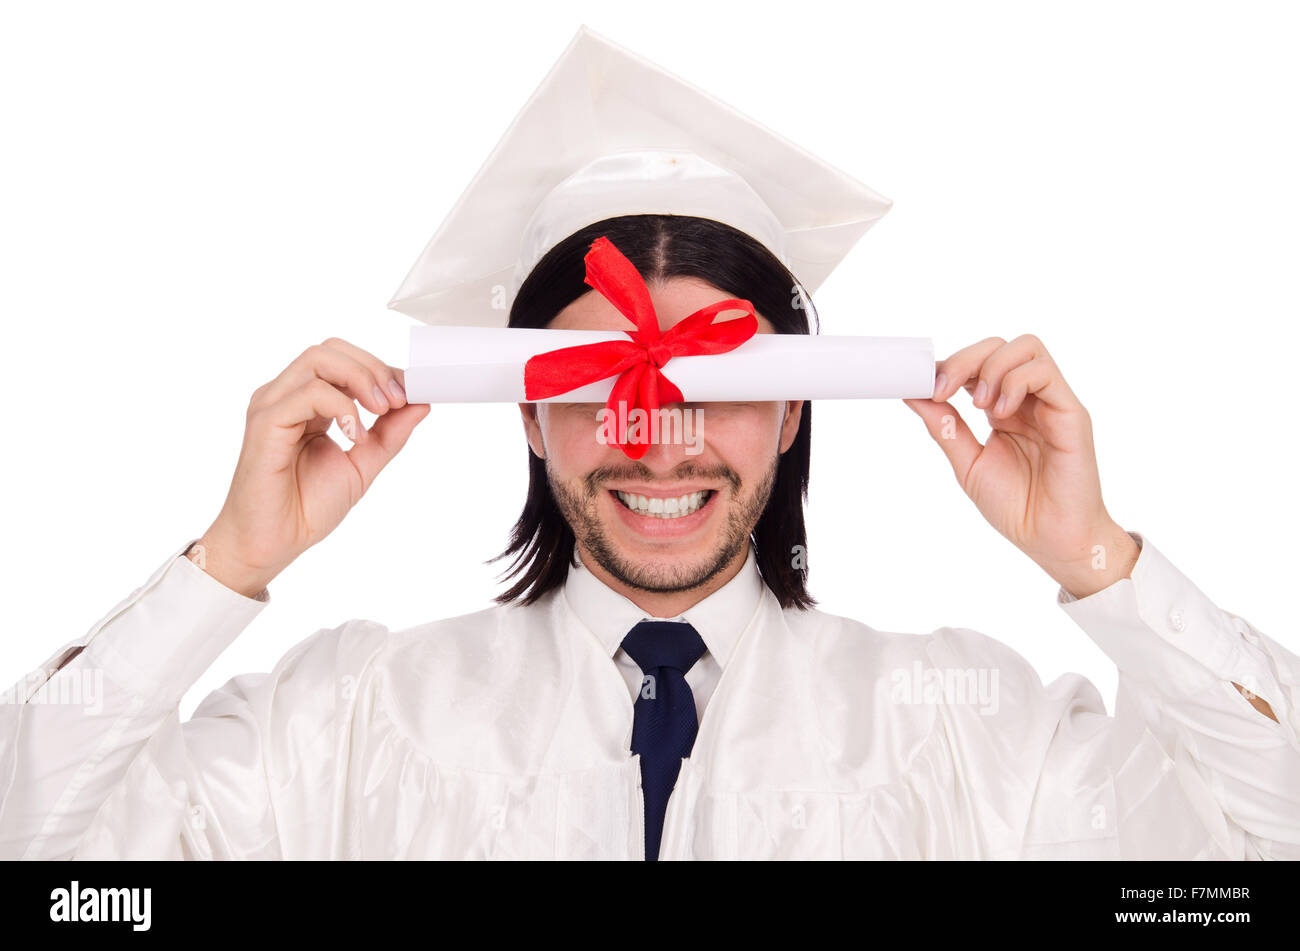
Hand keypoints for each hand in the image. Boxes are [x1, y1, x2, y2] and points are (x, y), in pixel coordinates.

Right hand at [194, 338, 429, 596]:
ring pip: (318, 359)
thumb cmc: (305, 507)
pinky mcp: (265, 422)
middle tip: (396, 400)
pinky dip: (341, 407)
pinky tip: (354, 435)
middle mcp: (286, 396)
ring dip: (360, 379)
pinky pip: (308, 393)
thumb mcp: (363, 465)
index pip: (344, 362)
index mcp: (306, 403)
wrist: (272, 544)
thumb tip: (421, 402)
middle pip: (331, 350)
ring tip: (381, 411)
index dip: (382, 370)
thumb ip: (390, 433)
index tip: (411, 393)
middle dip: (373, 368)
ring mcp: (272, 406)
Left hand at [904, 334, 1137, 598]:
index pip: (978, 364)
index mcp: (1003, 410)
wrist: (1052, 541)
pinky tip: (1000, 413)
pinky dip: (1016, 382)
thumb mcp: (968, 463)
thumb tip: (913, 395)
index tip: (921, 383)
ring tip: (979, 404)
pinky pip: (1045, 373)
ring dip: (992, 368)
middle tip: (942, 388)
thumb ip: (945, 427)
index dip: (949, 366)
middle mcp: (1028, 400)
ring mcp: (1051, 403)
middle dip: (964, 359)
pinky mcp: (1072, 412)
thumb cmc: (1017, 507)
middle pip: (999, 346)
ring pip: (1026, 347)